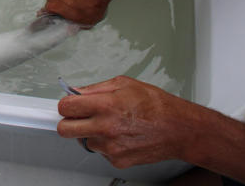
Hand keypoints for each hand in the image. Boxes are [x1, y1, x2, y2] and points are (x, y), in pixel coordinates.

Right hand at [43, 0, 110, 26]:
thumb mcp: (85, 22)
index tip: (58, 15)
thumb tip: (73, 28)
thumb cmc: (92, 3)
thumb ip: (75, 26)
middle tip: (72, 7)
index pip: (46, 12)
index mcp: (53, 6)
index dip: (54, 14)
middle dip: (60, 4)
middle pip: (52, 0)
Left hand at [57, 76, 197, 167]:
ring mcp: (110, 146)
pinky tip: (120, 135)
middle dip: (69, 121)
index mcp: (104, 105)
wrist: (180, 129)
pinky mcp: (117, 160)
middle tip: (79, 117)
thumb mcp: (123, 84)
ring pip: (83, 141)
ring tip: (110, 124)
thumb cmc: (156, 105)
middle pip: (64, 129)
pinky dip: (105, 144)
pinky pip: (100, 151)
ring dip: (90, 133)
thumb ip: (94, 89)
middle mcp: (105, 127)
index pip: (65, 107)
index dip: (66, 104)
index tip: (70, 104)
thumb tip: (75, 91)